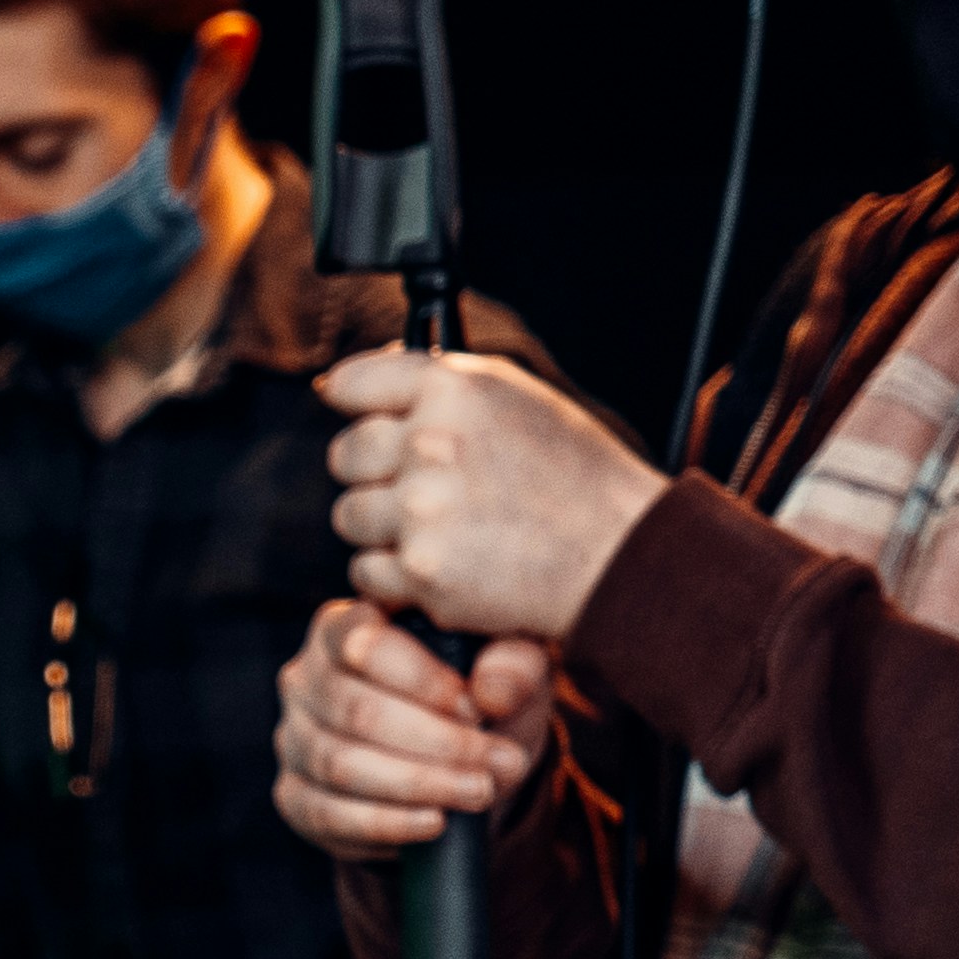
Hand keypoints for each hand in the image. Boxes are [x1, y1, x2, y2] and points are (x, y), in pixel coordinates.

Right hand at [274, 597, 553, 858]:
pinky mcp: (294, 796)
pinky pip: (327, 815)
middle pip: (354, 711)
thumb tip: (490, 695)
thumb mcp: (511, 668)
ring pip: (341, 765)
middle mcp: (305, 678)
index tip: (475, 709)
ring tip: (478, 792)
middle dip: (433, 742)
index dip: (423, 681)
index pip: (364, 644)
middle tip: (494, 762)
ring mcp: (292, 739)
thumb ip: (514, 666)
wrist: (460, 760)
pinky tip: (434, 822)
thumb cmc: (478, 696)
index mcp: (346, 626)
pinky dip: (386, 823)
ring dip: (417, 785)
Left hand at [321, 345, 662, 643]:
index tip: (367, 420)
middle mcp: (430, 442)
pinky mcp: (422, 571)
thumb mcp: (515, 396)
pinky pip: (366, 571)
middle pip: (344, 455)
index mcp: (454, 387)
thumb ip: (432, 383)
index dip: (355, 406)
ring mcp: (422, 509)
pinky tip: (443, 564)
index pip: (352, 384)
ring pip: (350, 516)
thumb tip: (340, 385)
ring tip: (443, 529)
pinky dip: (394, 576)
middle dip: (373, 473)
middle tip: (422, 488)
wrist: (618, 553)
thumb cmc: (573, 474)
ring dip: (383, 527)